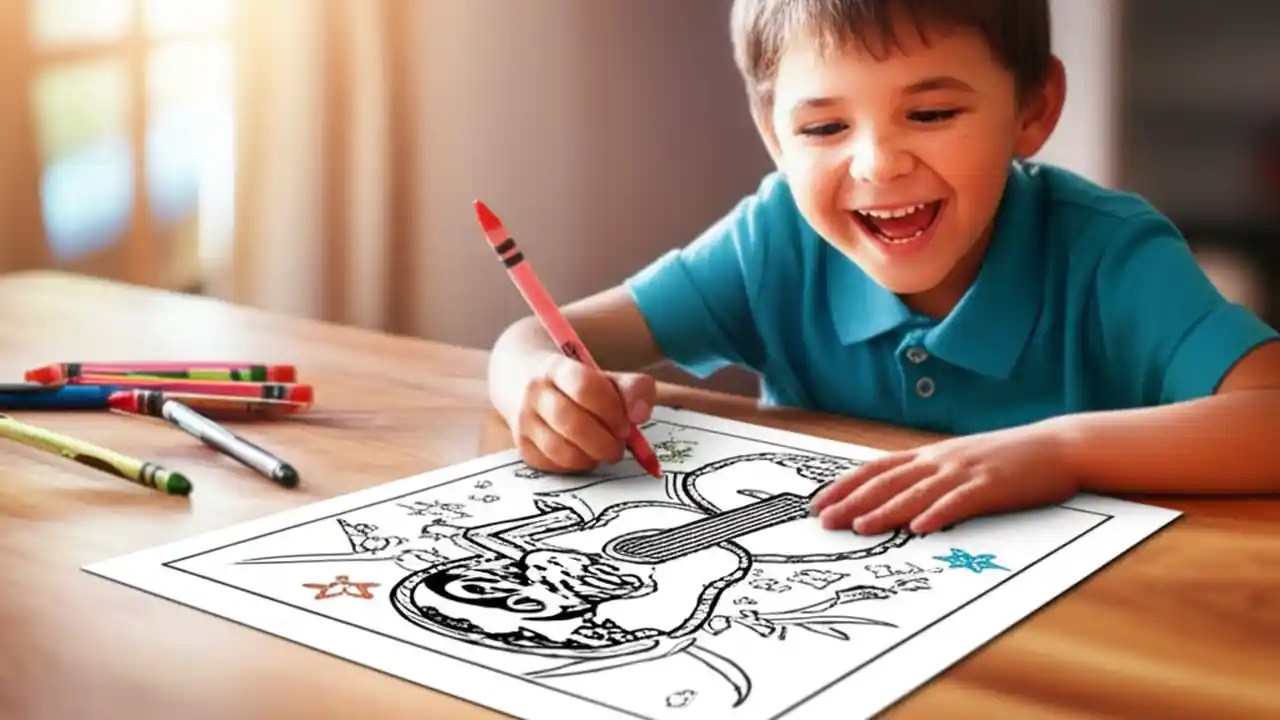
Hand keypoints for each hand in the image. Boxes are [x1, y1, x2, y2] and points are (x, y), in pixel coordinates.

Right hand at [513, 355, 654, 472]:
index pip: (584, 387)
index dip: (611, 410)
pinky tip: (585, 455)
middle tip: (619, 445)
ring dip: (592, 457)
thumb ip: (633, 388)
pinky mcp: (522, 447)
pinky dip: (577, 466)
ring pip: (562, 451)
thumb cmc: (576, 383)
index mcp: (557, 368)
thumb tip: (640, 415)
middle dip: (605, 442)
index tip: (627, 424)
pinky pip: (554, 466)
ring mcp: (524, 422)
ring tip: (604, 451)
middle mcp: (535, 394)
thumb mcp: (606, 376)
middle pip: (572, 424)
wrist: (523, 380)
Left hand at [809, 424, 1078, 534]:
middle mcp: (941, 460)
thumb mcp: (960, 461)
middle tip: (824, 521)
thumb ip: (930, 476)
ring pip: (917, 491)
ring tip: (860, 526)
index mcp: (931, 455)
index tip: (817, 502)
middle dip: (852, 501)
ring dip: (886, 510)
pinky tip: (921, 528)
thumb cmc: (1008, 458)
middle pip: (888, 481)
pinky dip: (939, 514)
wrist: (1057, 446)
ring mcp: (965, 471)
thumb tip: (897, 498)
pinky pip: (960, 501)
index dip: (845, 484)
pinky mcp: (991, 485)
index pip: (877, 468)